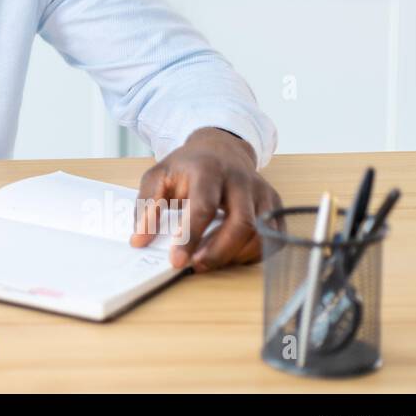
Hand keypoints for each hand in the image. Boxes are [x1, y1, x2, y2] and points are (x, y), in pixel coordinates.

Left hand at [129, 127, 281, 271]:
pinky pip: (273, 238)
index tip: (177, 261)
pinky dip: (252, 254)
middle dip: (219, 253)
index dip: (191, 237)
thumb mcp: (159, 176)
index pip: (204, 207)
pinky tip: (230, 254)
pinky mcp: (275, 206)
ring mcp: (263, 193)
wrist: (220, 148)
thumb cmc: (188, 166)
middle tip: (196, 266)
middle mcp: (241, 181)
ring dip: (235, 256)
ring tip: (209, 259)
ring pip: (262, 235)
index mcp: (209, 170)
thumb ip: (147, 206)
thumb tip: (139, 240)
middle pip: (242, 224)